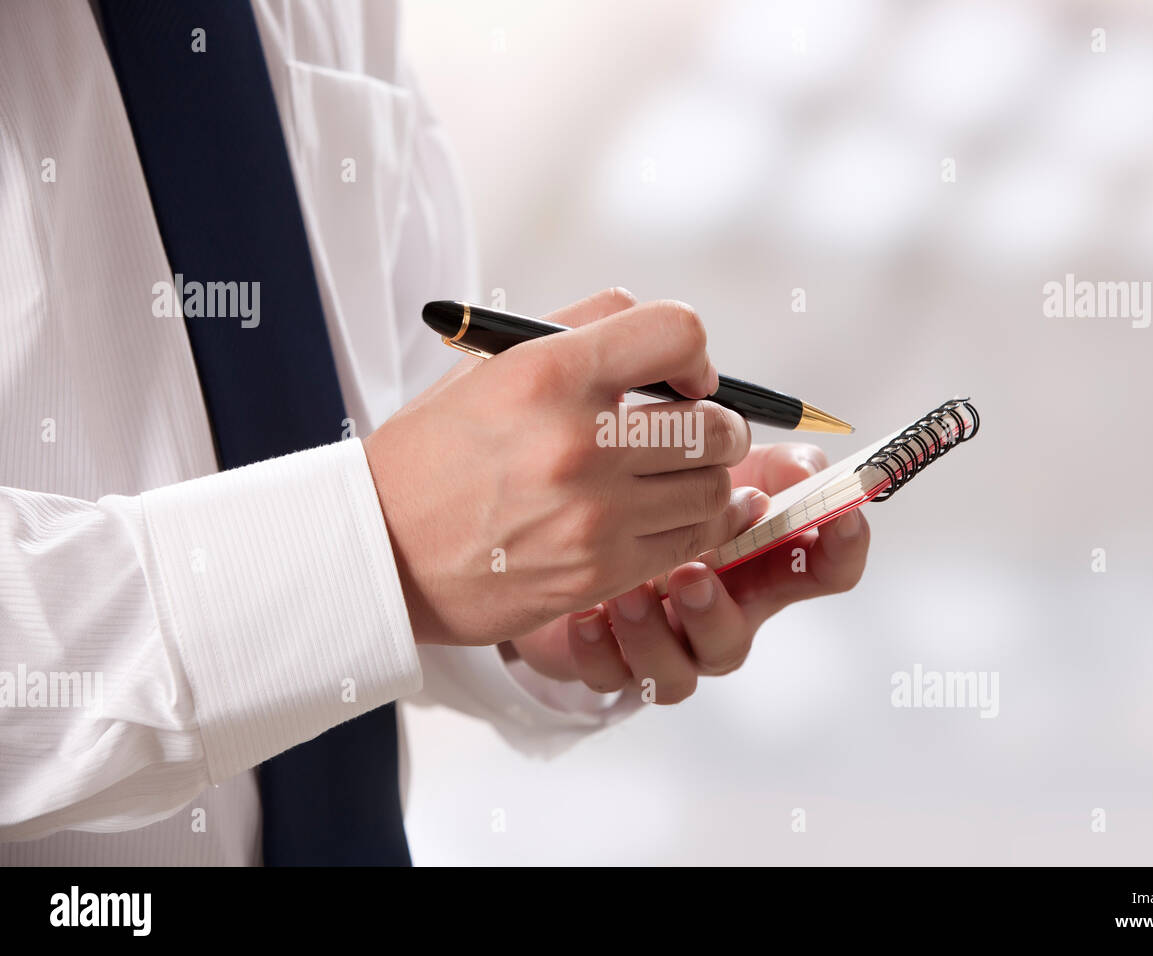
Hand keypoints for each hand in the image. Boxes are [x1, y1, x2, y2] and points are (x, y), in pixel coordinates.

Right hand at [364, 288, 755, 645]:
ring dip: (706, 479)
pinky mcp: (600, 573)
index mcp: (548, 374)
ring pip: (712, 487)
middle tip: (696, 432)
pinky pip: (691, 541)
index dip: (695, 354)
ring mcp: (594, 516)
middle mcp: (578, 442)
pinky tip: (677, 515)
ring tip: (676, 477)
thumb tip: (675, 342)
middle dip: (718, 423)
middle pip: (714, 423)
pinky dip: (696, 526)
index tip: (684, 377)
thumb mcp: (491, 365)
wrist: (380, 550)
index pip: (677, 334)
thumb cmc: (436, 452)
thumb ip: (584, 329)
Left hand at [510, 442, 869, 702]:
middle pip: (735, 638)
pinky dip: (599, 647)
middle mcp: (719, 614)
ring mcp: (666, 646)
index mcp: (757, 566)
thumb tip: (806, 468)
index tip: (840, 514)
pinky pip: (610, 676)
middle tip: (692, 572)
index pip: (824, 568)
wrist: (587, 540)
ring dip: (652, 634)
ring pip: (676, 673)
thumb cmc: (667, 503)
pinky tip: (587, 614)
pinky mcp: (613, 664)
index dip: (843, 545)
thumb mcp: (722, 469)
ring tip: (627, 593)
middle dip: (715, 611)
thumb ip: (771, 464)